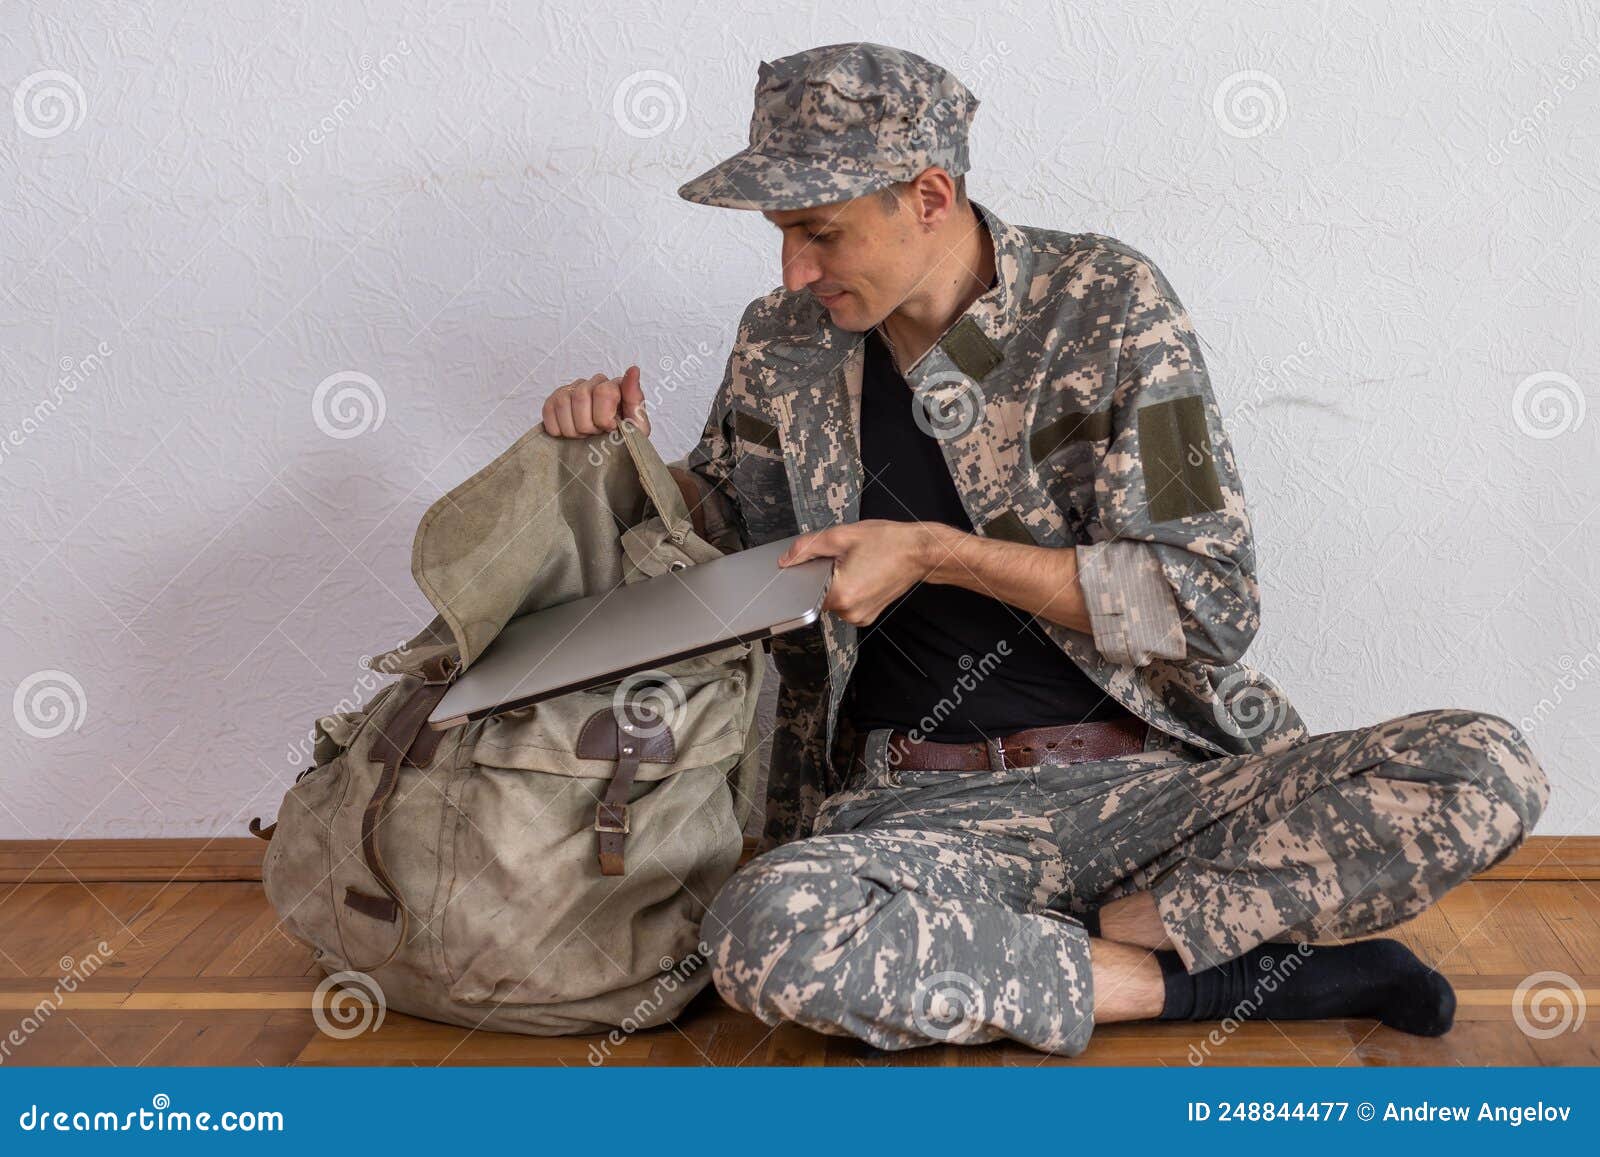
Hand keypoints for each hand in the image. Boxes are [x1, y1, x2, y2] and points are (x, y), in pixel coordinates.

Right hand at [541, 366, 648, 437]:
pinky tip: (568, 434)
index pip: (603, 391)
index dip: (604, 417)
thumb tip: (633, 369)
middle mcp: (594, 382)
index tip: (610, 429)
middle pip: (580, 396)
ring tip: (583, 435)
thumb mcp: (637, 426)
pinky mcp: (555, 400)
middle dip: (587, 424)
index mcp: (615, 386)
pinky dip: (556, 427)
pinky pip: (548, 408)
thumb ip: (635, 397)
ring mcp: (573, 389)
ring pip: (562, 402)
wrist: (606, 455)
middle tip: (595, 434)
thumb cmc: (623, 440)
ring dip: (572, 428)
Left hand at [778, 520, 945, 625]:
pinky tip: (862, 575)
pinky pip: (846, 604)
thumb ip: (808, 548)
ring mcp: (860, 617)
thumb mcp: (841, 536)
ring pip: (833, 600)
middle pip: (819, 596)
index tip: (817, 563)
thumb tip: (787, 559)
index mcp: (841, 594)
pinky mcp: (868, 616)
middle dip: (824, 576)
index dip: (807, 575)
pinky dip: (848, 591)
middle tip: (844, 559)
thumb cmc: (888, 542)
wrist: (919, 551)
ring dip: (837, 583)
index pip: (805, 592)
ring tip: (857, 566)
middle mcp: (850, 611)